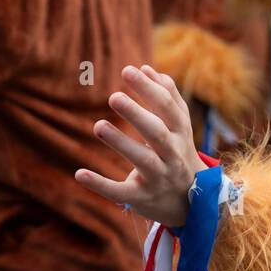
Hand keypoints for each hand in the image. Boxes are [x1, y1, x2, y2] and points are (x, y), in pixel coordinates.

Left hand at [75, 65, 206, 226]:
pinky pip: (121, 192)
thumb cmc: (178, 154)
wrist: (191, 202)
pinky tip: (80, 173)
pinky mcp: (142, 197)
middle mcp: (172, 155)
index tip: (128, 71)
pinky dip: (100, 184)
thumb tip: (146, 68)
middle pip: (157, 133)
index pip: (167, 107)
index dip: (148, 88)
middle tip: (113, 97)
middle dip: (136, 114)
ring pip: (142, 160)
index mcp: (181, 133)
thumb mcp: (180, 126)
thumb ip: (167, 96)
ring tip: (98, 125)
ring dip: (121, 143)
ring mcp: (158, 177)